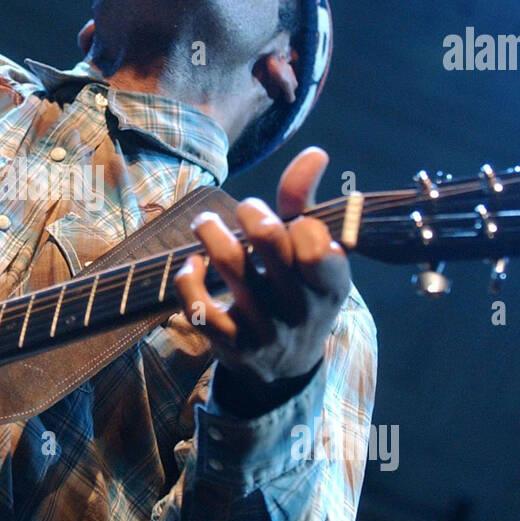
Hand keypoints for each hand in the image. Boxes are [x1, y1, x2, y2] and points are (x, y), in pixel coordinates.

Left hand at [173, 146, 349, 384]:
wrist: (284, 367)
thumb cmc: (299, 293)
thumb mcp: (313, 257)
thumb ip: (307, 204)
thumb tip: (315, 153)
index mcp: (331, 287)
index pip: (316, 245)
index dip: (298, 223)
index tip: (291, 222)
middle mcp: (300, 311)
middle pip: (268, 244)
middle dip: (251, 213)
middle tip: (245, 208)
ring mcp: (264, 330)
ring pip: (229, 266)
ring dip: (211, 232)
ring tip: (206, 223)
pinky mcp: (229, 345)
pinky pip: (197, 303)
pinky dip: (188, 276)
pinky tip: (194, 265)